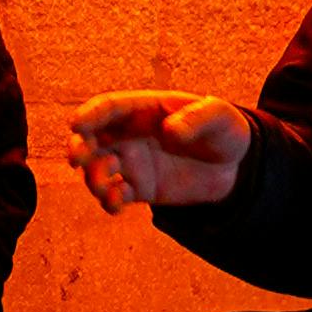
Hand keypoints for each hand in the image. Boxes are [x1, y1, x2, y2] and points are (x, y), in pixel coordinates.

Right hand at [68, 91, 252, 214]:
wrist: (234, 165)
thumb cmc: (223, 129)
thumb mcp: (219, 115)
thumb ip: (196, 119)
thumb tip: (170, 131)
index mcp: (144, 109)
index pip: (109, 108)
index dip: (90, 114)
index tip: (76, 125)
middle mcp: (131, 135)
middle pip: (92, 139)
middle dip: (79, 148)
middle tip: (77, 159)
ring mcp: (133, 162)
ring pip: (98, 169)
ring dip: (93, 178)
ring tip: (105, 186)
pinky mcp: (139, 188)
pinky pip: (115, 195)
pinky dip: (110, 200)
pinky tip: (117, 202)